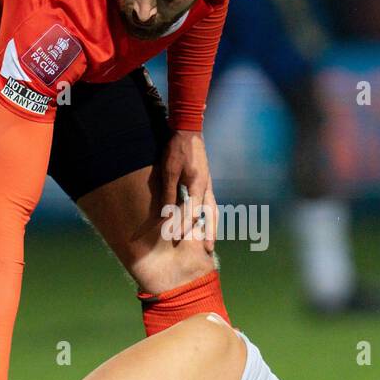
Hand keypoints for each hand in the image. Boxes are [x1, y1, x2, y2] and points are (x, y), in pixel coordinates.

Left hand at [160, 130, 217, 252]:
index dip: (183, 225)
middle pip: (209, 215)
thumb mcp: (168, 170)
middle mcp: (206, 187)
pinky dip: (209, 215)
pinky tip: (206, 221)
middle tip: (208, 250)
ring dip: (212, 226)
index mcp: (198, 185)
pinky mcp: (205, 181)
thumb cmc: (177, 148)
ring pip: (212, 210)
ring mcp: (208, 184)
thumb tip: (166, 213)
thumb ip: (169, 192)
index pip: (192, 212)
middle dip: (208, 233)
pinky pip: (210, 203)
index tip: (176, 237)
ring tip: (211, 241)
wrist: (188, 129)